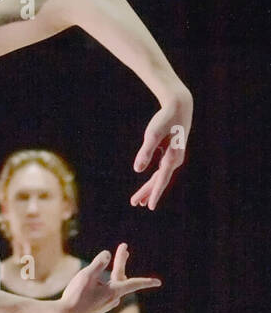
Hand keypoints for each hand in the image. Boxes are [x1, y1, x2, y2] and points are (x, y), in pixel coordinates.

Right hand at [57, 243, 160, 312]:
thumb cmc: (75, 296)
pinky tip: (90, 287)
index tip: (158, 282)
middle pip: (120, 279)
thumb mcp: (87, 275)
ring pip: (110, 288)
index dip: (147, 281)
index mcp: (113, 292)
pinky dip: (99, 287)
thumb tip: (108, 254)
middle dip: (121, 264)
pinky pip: (101, 295)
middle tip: (123, 250)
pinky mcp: (95, 311)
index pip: (134, 283)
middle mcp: (112, 301)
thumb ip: (99, 262)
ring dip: (109, 277)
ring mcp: (103, 307)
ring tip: (104, 269)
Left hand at [130, 85, 192, 209]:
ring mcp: (174, 157)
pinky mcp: (171, 152)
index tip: (149, 206)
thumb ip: (145, 152)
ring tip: (139, 201)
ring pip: (160, 177)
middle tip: (134, 203)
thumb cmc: (165, 119)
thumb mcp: (152, 134)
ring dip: (150, 188)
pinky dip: (154, 178)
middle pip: (159, 181)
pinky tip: (151, 183)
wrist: (179, 106)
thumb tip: (137, 170)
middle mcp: (175, 160)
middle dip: (147, 192)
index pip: (161, 180)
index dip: (154, 193)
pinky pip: (162, 170)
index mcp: (172, 158)